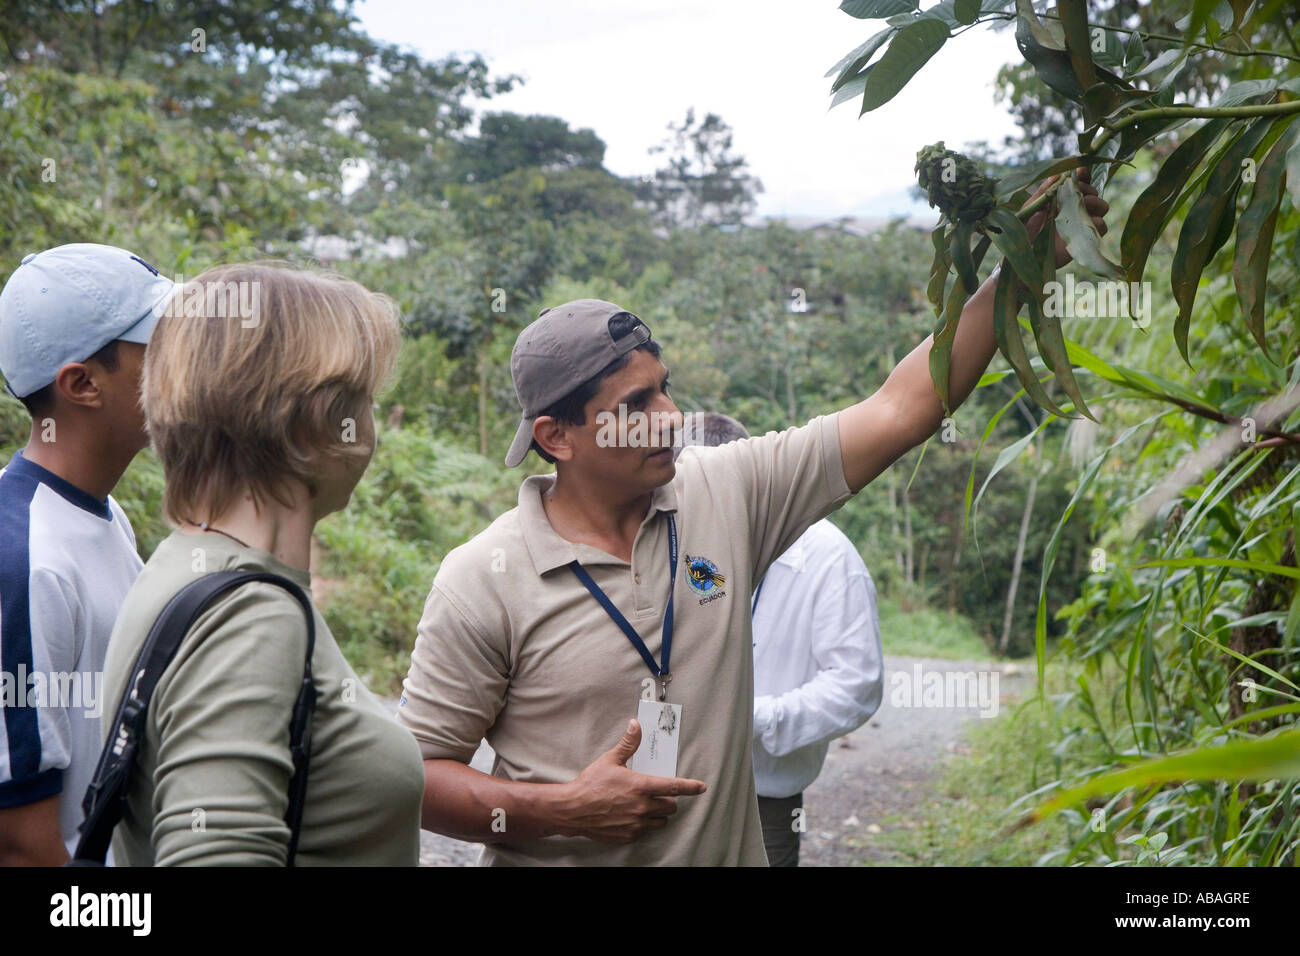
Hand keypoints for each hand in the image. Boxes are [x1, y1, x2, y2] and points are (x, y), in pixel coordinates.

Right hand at [554, 719, 706, 844]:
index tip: (701, 787)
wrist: (572, 810)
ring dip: (657, 814)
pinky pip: (644, 831)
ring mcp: (636, 824)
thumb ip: (628, 744)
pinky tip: (630, 816)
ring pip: (660, 821)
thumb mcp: (610, 760)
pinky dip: (642, 825)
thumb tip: (636, 725)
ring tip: (644, 806)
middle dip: (667, 800)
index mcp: (641, 786)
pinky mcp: (628, 835)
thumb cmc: (590, 784)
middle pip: (670, 806)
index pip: (675, 787)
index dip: (691, 787)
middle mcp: (642, 807)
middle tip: (655, 793)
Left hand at [1025, 167, 1110, 267]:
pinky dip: (1098, 221)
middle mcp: (1075, 209)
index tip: (1080, 172)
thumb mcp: (1032, 207)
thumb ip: (1044, 190)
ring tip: (1082, 205)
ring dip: (1095, 202)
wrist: (1025, 254)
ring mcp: (1082, 223)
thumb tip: (1057, 174)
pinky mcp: (1086, 238)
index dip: (1084, 175)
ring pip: (1103, 206)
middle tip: (1076, 191)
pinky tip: (1085, 221)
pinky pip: (1102, 226)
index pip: (1081, 182)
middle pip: (1094, 192)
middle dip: (1087, 188)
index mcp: (1063, 198)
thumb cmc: (1025, 230)